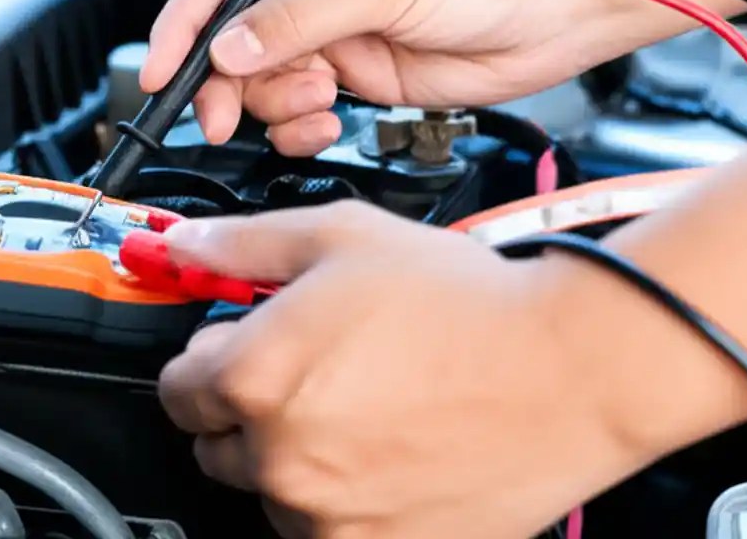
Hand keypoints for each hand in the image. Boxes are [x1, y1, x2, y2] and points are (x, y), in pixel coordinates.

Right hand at [142, 0, 636, 156]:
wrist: (558, 12)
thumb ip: (298, 18)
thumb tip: (228, 47)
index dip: (184, 24)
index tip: (160, 71)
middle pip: (234, 40)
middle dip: (227, 81)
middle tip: (222, 115)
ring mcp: (334, 31)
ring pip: (263, 81)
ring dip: (276, 103)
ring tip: (318, 99)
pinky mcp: (357, 74)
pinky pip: (299, 109)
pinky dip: (300, 125)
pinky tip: (324, 120)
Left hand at [157, 202, 650, 537]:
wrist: (569, 370)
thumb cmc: (464, 303)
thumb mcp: (343, 237)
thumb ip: (244, 245)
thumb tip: (185, 245)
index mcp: (255, 376)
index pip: (178, 387)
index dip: (211, 360)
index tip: (245, 348)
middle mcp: (279, 456)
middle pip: (217, 444)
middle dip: (251, 409)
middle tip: (319, 373)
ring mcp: (326, 516)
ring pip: (275, 491)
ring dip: (299, 458)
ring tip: (371, 409)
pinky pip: (329, 529)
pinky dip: (347, 500)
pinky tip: (394, 453)